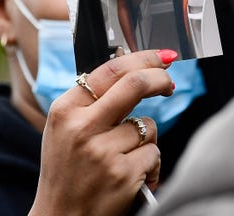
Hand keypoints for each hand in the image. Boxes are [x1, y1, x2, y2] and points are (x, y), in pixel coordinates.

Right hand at [30, 49, 176, 215]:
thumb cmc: (67, 171)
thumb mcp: (64, 129)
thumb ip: (91, 101)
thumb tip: (133, 69)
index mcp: (65, 110)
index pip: (110, 70)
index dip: (143, 58)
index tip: (161, 57)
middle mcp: (81, 128)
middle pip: (135, 85)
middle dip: (160, 79)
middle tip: (169, 83)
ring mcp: (102, 152)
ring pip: (148, 126)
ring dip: (147, 138)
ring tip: (126, 156)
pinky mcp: (123, 175)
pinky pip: (154, 154)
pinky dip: (150, 164)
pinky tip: (132, 176)